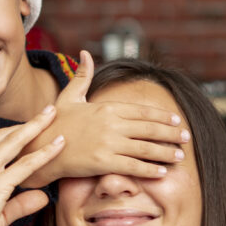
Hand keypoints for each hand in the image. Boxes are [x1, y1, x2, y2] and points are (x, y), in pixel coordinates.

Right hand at [0, 105, 62, 225]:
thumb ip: (20, 204)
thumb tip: (43, 196)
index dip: (17, 132)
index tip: (34, 124)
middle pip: (6, 135)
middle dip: (29, 121)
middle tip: (49, 110)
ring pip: (14, 142)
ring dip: (36, 127)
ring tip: (54, 115)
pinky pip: (24, 166)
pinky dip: (43, 154)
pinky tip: (59, 147)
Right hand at [22, 51, 188, 185]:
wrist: (38, 147)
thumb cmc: (55, 123)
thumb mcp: (69, 96)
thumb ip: (82, 76)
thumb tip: (85, 53)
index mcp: (107, 108)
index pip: (143, 111)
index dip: (163, 116)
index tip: (178, 120)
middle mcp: (111, 124)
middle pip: (150, 128)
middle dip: (172, 133)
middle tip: (187, 137)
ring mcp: (109, 143)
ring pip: (146, 148)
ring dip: (166, 152)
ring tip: (180, 155)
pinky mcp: (104, 162)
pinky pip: (134, 166)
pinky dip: (151, 170)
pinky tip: (163, 172)